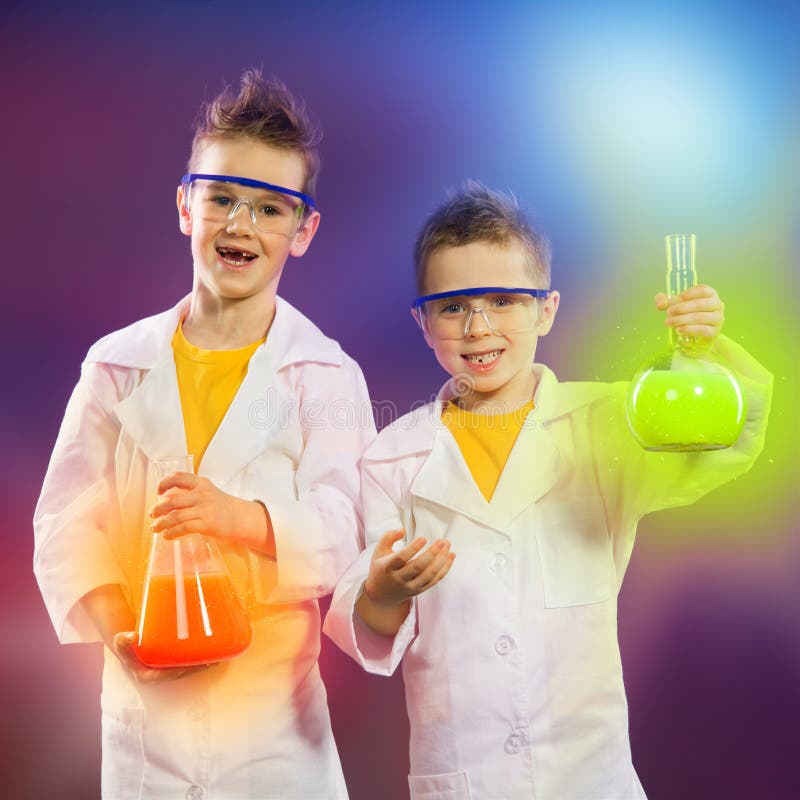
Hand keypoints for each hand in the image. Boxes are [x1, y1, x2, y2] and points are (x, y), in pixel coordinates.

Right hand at [112, 631, 212, 683]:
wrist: (130, 645)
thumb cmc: (127, 645)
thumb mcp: (121, 643)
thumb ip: (122, 641)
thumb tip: (132, 636)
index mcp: (148, 676)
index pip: (168, 675)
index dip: (182, 670)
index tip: (194, 664)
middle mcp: (160, 676)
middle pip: (182, 673)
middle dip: (197, 668)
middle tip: (212, 659)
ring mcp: (167, 671)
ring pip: (187, 670)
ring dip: (202, 666)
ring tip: (218, 657)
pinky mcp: (173, 664)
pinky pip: (188, 664)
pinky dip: (200, 660)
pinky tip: (213, 653)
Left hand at [149, 472, 270, 550]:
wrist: (242, 519)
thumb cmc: (222, 507)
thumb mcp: (208, 493)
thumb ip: (191, 493)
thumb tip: (166, 501)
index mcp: (202, 483)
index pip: (179, 477)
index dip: (164, 483)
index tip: (158, 491)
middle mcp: (202, 494)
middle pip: (172, 500)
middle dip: (158, 509)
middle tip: (152, 514)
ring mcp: (205, 509)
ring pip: (175, 516)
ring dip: (161, 523)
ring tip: (155, 528)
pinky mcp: (207, 524)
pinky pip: (183, 528)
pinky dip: (171, 533)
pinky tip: (167, 535)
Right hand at [364, 530, 455, 607]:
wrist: (380, 595)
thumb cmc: (381, 569)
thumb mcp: (378, 551)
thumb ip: (388, 537)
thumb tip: (402, 529)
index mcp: (388, 567)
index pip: (402, 557)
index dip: (413, 548)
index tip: (423, 538)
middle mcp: (399, 578)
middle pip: (418, 566)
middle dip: (432, 553)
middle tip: (442, 541)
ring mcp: (410, 586)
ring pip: (429, 574)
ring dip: (441, 560)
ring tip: (447, 546)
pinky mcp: (419, 590)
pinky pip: (435, 580)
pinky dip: (444, 569)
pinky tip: (450, 557)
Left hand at [655, 284, 724, 346]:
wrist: (698, 336)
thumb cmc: (688, 316)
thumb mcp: (677, 306)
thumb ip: (666, 301)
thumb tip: (660, 304)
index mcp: (710, 295)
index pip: (703, 290)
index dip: (689, 293)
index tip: (676, 299)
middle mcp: (717, 305)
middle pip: (700, 304)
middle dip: (681, 308)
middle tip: (668, 312)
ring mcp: (718, 319)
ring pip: (700, 317)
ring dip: (682, 319)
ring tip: (669, 322)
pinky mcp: (714, 332)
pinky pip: (702, 330)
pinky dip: (689, 330)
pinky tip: (678, 330)